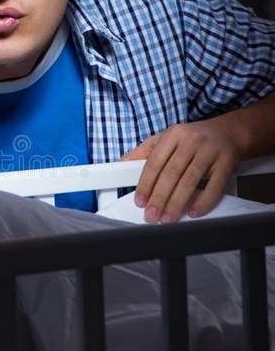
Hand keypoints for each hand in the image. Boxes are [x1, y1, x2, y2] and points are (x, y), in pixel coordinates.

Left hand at [120, 120, 239, 222]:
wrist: (228, 133)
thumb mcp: (166, 139)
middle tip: (151, 215)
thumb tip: (122, 163)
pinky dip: (203, 201)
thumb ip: (144, 152)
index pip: (155, 162)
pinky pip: (214, 186)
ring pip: (190, 180)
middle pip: (171, 173)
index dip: (146, 184)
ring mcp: (211, 151)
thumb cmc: (193, 138)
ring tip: (167, 218)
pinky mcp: (226, 163)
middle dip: (159, 197)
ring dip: (177, 203)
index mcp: (174, 134)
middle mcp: (192, 140)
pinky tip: (193, 212)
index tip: (140, 201)